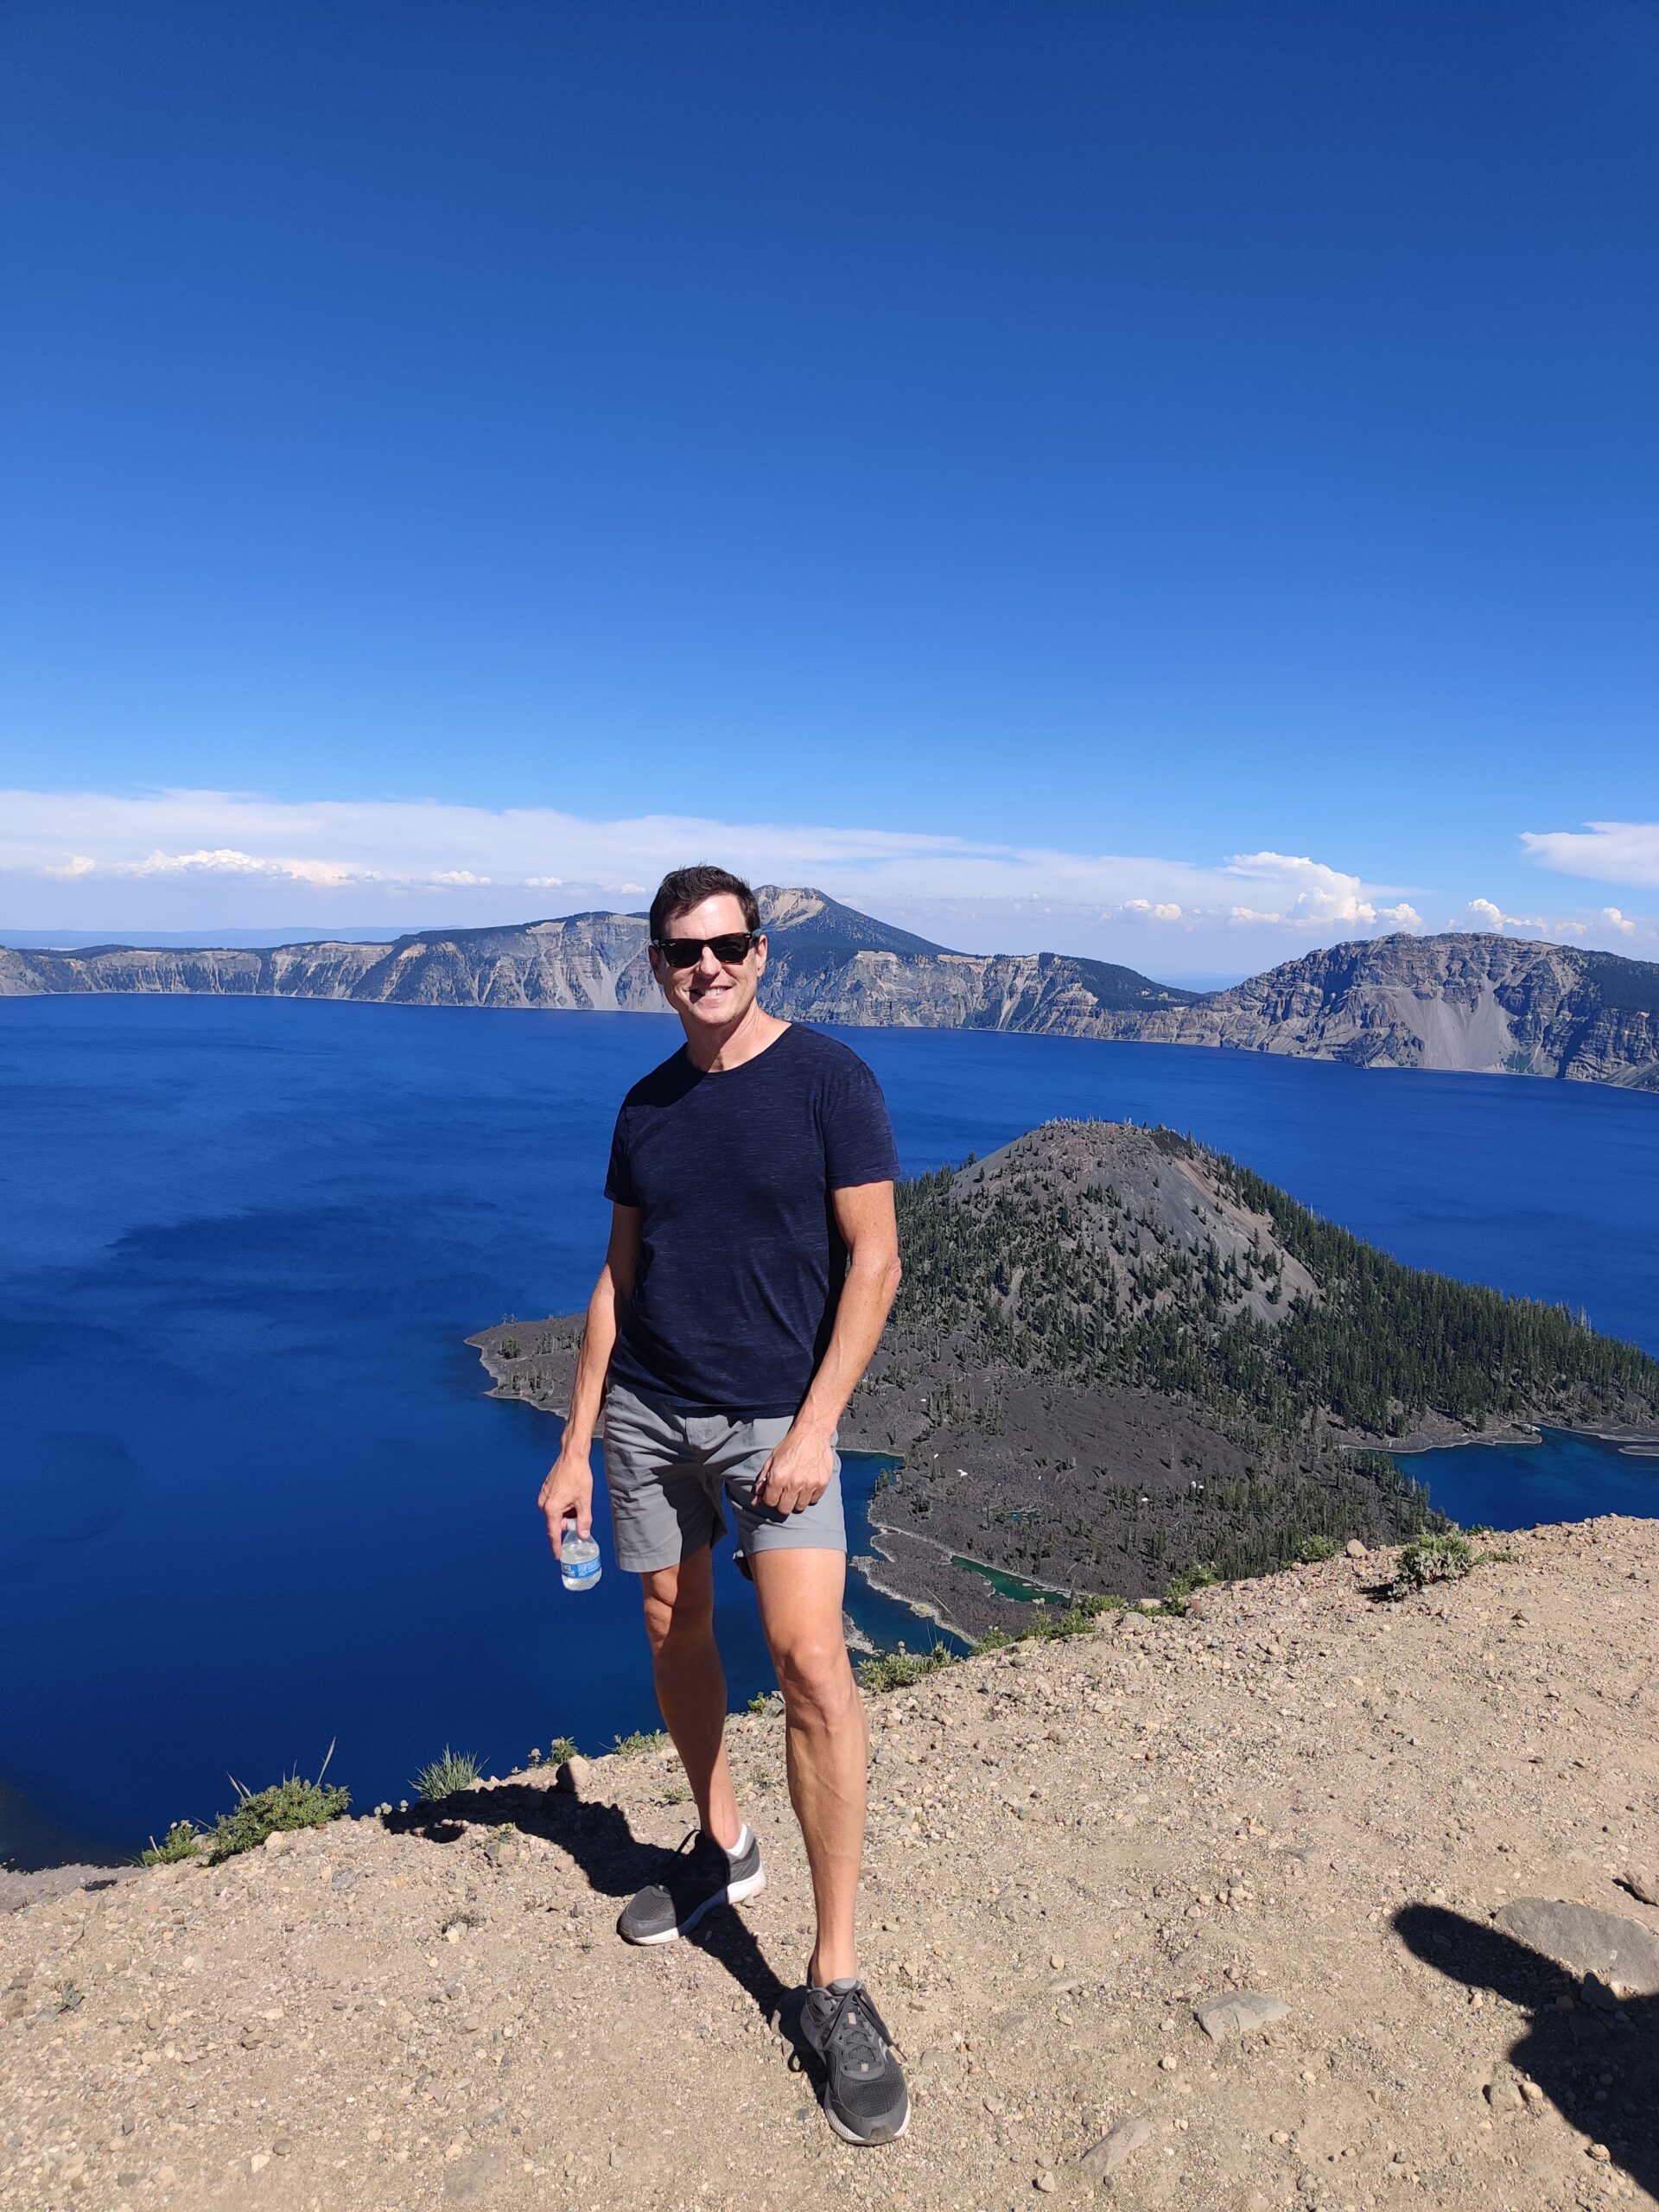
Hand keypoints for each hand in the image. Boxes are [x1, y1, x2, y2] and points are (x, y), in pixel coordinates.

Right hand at [538, 1446, 593, 1560]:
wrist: (572, 1456)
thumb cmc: (578, 1476)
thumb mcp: (584, 1501)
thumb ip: (584, 1520)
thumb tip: (584, 1535)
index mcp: (551, 1508)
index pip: (553, 1533)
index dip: (557, 1546)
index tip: (558, 1556)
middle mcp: (544, 1504)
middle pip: (557, 1523)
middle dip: (568, 1522)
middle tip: (581, 1512)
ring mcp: (543, 1497)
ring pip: (556, 1514)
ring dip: (567, 1513)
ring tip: (577, 1499)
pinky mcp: (546, 1491)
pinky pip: (555, 1505)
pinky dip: (564, 1506)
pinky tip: (572, 1495)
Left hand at [752, 1425, 834, 1515]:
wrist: (812, 1433)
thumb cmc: (791, 1445)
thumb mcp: (771, 1460)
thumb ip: (763, 1481)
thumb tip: (755, 1501)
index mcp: (778, 1477)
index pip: (770, 1502)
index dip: (771, 1499)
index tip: (774, 1493)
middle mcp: (793, 1483)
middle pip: (785, 1509)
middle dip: (782, 1503)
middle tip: (785, 1493)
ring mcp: (809, 1484)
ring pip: (800, 1507)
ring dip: (797, 1501)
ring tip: (797, 1489)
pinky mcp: (822, 1483)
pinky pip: (814, 1500)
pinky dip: (810, 1496)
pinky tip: (807, 1485)